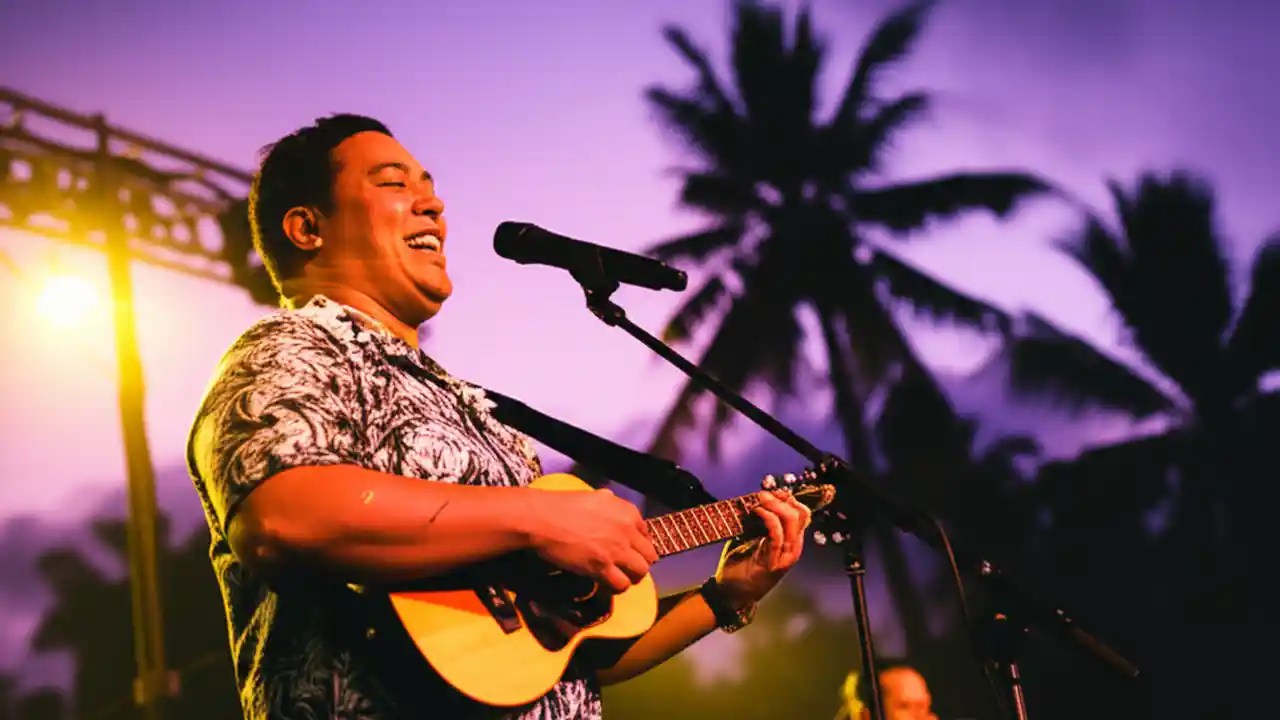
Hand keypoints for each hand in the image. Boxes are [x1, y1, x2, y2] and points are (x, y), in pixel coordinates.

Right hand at [526, 488, 656, 593]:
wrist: (544, 518)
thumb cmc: (563, 505)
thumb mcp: (594, 496)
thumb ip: (609, 501)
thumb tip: (610, 501)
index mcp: (628, 512)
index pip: (647, 535)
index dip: (638, 546)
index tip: (629, 552)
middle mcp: (628, 530)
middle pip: (649, 556)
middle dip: (639, 563)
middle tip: (626, 568)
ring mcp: (616, 550)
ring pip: (641, 572)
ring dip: (631, 577)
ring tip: (619, 577)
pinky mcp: (602, 567)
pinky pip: (622, 584)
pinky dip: (616, 587)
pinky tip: (606, 584)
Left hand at [714, 489, 810, 608]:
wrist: (731, 595)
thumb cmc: (740, 566)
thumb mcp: (750, 539)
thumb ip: (757, 523)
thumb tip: (756, 500)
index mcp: (791, 543)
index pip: (801, 514)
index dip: (788, 499)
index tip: (771, 492)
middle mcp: (793, 549)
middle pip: (800, 515)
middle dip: (781, 499)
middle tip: (763, 494)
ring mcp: (785, 557)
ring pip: (792, 522)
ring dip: (774, 506)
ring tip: (760, 500)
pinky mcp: (773, 562)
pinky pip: (776, 535)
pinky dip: (768, 519)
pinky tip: (758, 512)